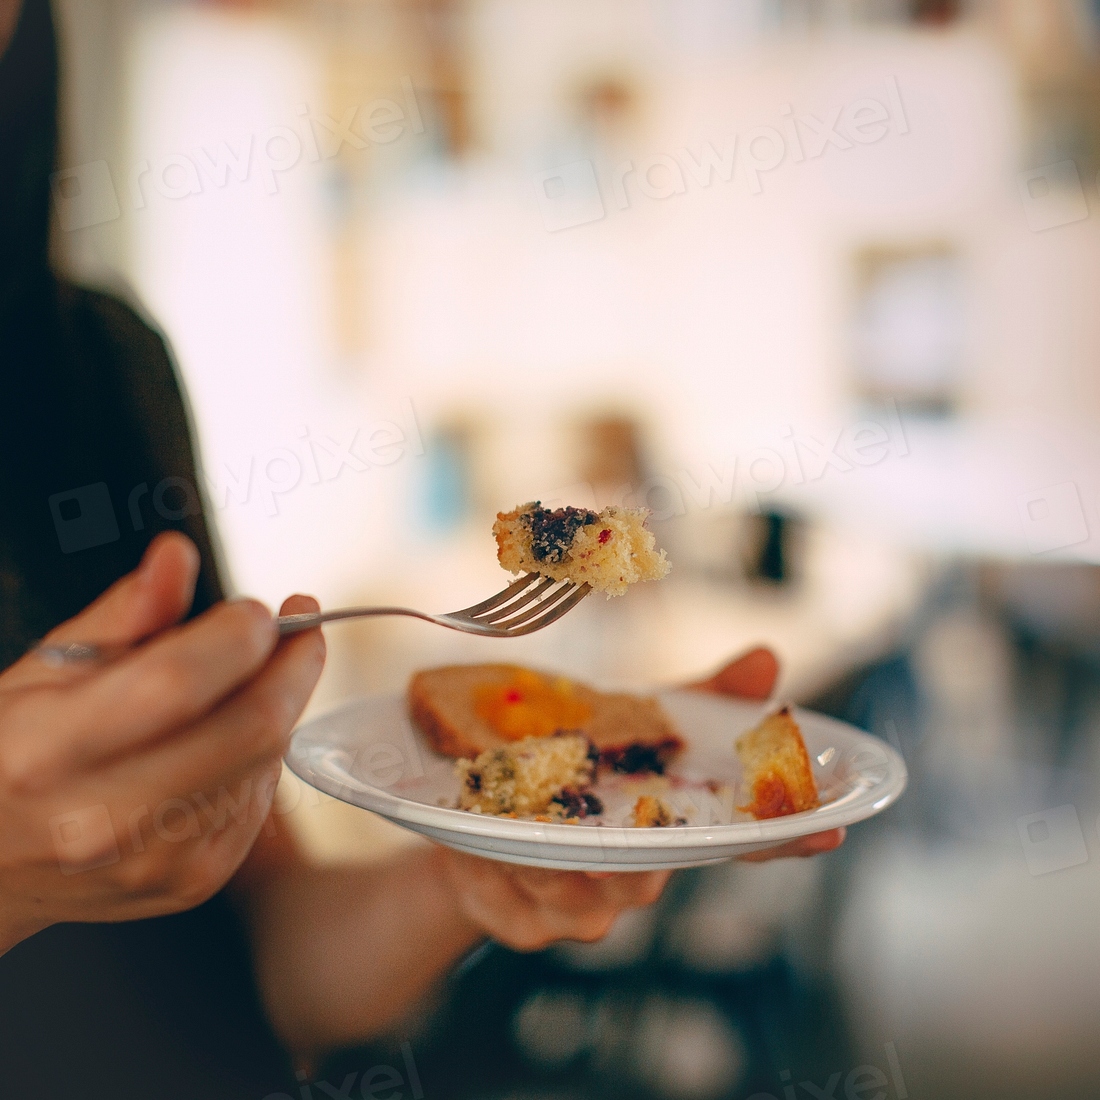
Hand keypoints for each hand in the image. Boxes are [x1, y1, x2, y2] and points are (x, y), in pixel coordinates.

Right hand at [0, 533, 324, 953]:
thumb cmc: (11, 755)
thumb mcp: (42, 672)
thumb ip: (123, 613)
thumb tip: (177, 555)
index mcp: (49, 752)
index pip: (178, 681)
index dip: (238, 635)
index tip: (259, 609)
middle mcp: (104, 819)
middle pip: (250, 728)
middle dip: (294, 665)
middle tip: (300, 628)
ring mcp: (156, 860)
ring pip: (266, 761)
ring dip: (278, 706)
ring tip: (253, 677)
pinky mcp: (195, 880)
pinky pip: (262, 799)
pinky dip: (263, 755)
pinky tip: (231, 735)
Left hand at [434, 648, 841, 951]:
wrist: (465, 830)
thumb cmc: (565, 774)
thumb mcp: (623, 724)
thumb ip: (692, 698)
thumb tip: (769, 654)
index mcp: (669, 834)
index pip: (745, 843)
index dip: (790, 838)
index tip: (835, 826)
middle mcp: (637, 881)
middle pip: (645, 869)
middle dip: (613, 836)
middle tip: (575, 800)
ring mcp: (581, 912)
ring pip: (568, 881)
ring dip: (531, 838)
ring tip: (497, 802)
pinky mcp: (522, 925)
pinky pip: (507, 894)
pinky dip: (485, 858)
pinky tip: (468, 838)